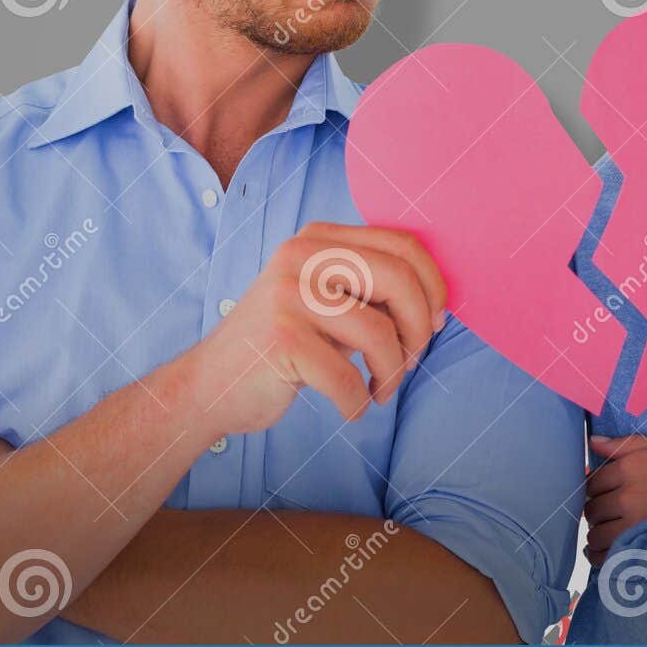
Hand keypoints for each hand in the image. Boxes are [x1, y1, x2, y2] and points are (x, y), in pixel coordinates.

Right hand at [190, 221, 447, 436]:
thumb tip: (436, 306)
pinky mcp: (280, 337)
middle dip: (418, 331)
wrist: (210, 384)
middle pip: (398, 280)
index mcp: (319, 239)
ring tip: (380, 390)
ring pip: (379, 333)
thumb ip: (372, 292)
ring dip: (392, 374)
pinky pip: (347, 378)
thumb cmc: (286, 348)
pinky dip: (358, 402)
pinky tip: (351, 407)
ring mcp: (288, 293)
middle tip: (411, 362)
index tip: (434, 324)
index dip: (433, 287)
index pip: (402, 245)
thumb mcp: (329, 305)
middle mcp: (302, 255)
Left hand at [583, 435, 646, 568]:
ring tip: (606, 537)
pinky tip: (607, 554)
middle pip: (592, 509)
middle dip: (596, 513)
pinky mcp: (645, 546)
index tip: (603, 496)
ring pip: (596, 535)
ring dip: (597, 536)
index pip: (592, 482)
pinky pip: (609, 556)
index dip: (595, 490)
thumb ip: (623, 445)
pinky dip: (603, 557)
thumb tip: (593, 442)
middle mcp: (627, 495)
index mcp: (629, 468)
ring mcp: (635, 523)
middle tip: (606, 516)